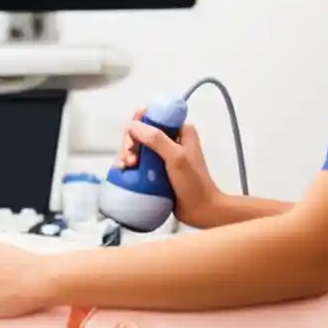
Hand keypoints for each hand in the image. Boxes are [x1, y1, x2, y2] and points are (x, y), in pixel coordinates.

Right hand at [117, 108, 223, 227]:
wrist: (201, 211)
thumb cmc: (194, 185)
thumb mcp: (177, 158)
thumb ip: (157, 139)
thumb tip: (133, 126)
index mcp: (180, 129)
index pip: (152, 116)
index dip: (138, 124)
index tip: (132, 141)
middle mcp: (171, 138)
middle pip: (140, 131)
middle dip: (130, 143)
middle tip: (130, 159)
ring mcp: (163, 154)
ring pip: (137, 146)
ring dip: (127, 154)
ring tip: (127, 167)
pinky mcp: (156, 168)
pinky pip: (138, 161)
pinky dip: (129, 164)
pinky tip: (125, 172)